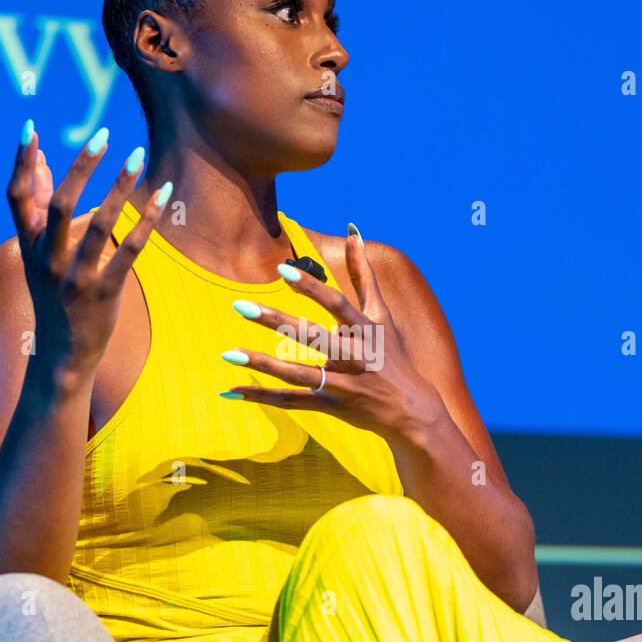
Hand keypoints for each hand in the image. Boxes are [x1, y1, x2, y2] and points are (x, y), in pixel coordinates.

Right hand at [5, 119, 171, 383]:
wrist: (63, 355)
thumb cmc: (54, 296)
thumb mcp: (38, 255)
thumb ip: (38, 208)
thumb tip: (37, 159)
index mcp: (30, 247)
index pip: (16, 198)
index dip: (19, 162)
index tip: (30, 126)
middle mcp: (49, 260)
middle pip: (58, 205)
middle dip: (80, 167)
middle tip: (102, 134)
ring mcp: (76, 279)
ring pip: (99, 225)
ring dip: (120, 187)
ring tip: (138, 157)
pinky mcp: (104, 294)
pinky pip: (129, 251)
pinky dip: (146, 221)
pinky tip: (163, 196)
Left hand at [218, 225, 447, 443]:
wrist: (412, 411)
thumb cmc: (392, 356)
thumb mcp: (382, 314)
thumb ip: (363, 273)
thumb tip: (352, 230)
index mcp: (365, 330)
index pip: (337, 305)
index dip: (312, 288)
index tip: (282, 271)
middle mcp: (354, 357)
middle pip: (311, 338)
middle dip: (275, 321)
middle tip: (240, 306)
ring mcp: (341, 384)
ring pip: (298, 374)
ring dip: (262, 365)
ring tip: (229, 354)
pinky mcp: (330, 406)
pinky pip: (291, 402)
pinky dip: (262, 397)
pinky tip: (232, 391)